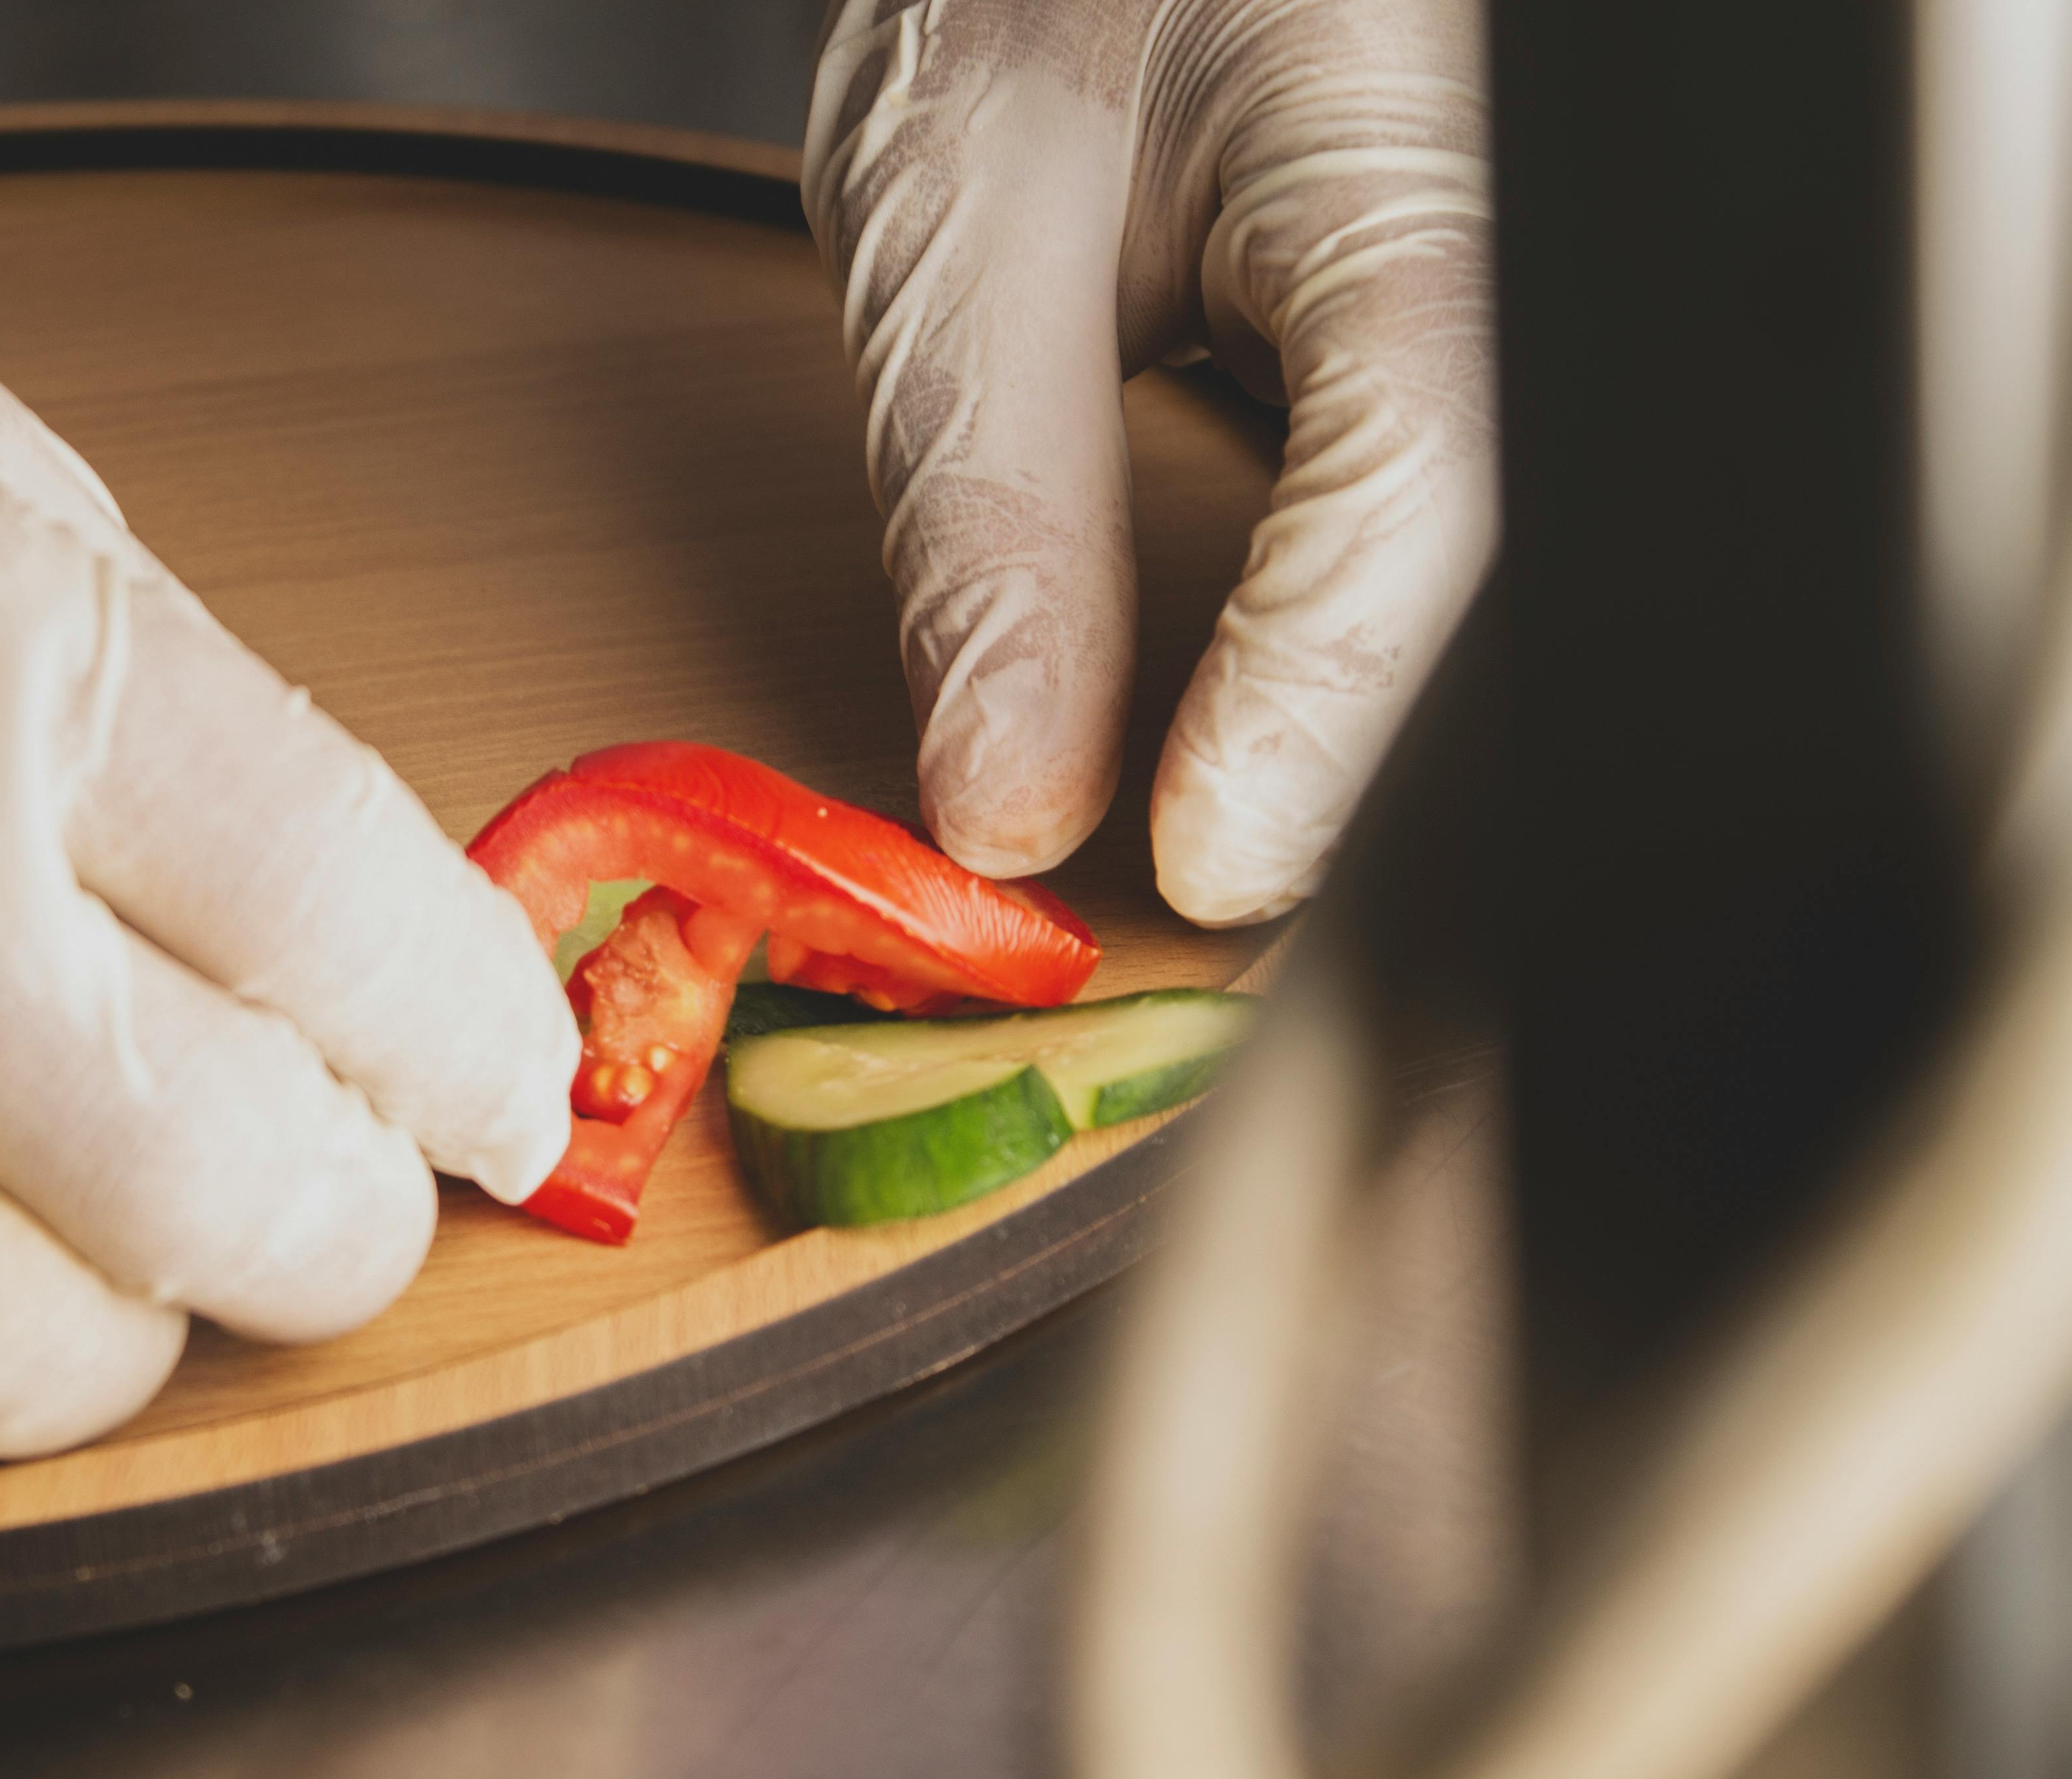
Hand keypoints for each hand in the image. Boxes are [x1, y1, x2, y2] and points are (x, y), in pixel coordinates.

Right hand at [0, 164, 576, 1522]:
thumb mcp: (3, 505)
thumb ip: (202, 755)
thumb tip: (388, 988)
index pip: (340, 918)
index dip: (477, 1045)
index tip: (511, 1096)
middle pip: (208, 1182)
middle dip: (340, 1221)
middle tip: (334, 1177)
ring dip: (123, 1331)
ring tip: (113, 1229)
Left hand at [804, 0, 1498, 923]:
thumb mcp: (961, 224)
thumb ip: (990, 513)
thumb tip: (1011, 799)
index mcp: (1416, 152)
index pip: (1435, 475)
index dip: (1321, 702)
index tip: (1208, 861)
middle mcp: (1541, 234)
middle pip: (1517, 568)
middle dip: (1376, 764)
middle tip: (1218, 889)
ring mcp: (1555, 306)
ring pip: (1525, 590)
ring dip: (1388, 739)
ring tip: (1244, 834)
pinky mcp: (1519, 365)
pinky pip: (1485, 558)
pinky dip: (1376, 671)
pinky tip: (1286, 734)